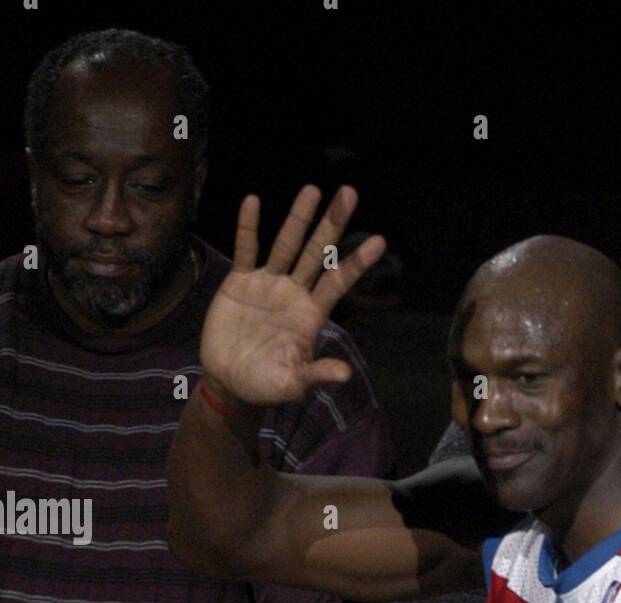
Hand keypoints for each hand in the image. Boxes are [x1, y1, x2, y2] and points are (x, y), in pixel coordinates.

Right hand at [200, 184, 384, 406]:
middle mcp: (295, 293)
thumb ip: (316, 374)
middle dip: (333, 224)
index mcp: (312, 314)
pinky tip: (253, 202)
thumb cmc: (267, 385)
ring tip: (313, 189)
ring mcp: (268, 283)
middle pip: (318, 253)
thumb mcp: (293, 384)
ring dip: (298, 218)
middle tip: (349, 193)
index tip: (380, 240)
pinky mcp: (240, 282)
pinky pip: (246, 250)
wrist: (230, 383)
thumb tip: (344, 374)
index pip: (339, 281)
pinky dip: (248, 228)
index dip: (357, 262)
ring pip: (286, 244)